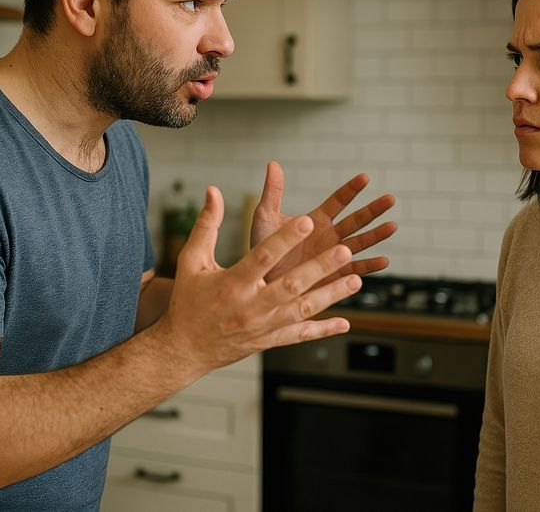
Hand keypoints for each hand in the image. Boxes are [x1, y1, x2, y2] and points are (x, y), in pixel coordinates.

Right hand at [160, 186, 360, 375]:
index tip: (307, 220)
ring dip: (331, 295)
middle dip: (319, 267)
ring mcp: (262, 326)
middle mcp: (250, 307)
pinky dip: (323, 330)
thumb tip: (213, 190)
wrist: (183, 349)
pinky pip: (300, 335)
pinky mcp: (269, 341)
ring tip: (356, 279)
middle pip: (290, 285)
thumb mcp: (190, 260)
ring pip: (302, 310)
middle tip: (344, 250)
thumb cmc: (188, 300)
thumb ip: (206, 225)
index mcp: (231, 283)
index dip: (285, 239)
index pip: (262, 257)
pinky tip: (345, 322)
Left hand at [250, 161, 396, 283]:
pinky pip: (355, 270)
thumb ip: (273, 193)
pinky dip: (370, 266)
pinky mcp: (334, 276)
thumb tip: (273, 163)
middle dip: (373, 210)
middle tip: (390, 199)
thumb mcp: (265, 219)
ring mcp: (333, 256)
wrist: (260, 283)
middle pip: (356, 220)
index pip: (338, 201)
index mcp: (316, 220)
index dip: (351, 190)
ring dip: (377, 235)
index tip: (365, 177)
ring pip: (360, 243)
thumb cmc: (261, 250)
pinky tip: (384, 260)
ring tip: (392, 226)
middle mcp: (329, 236)